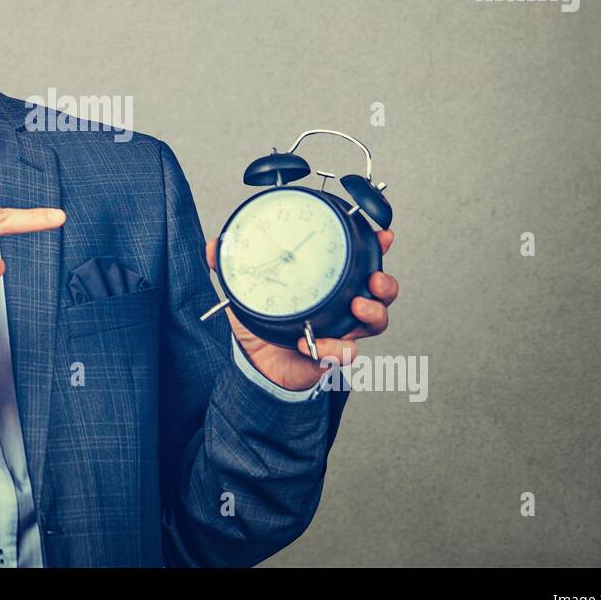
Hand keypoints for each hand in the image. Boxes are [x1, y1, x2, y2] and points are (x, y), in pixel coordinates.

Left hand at [205, 230, 398, 391]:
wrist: (254, 364)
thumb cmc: (258, 324)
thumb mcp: (245, 291)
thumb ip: (231, 267)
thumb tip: (214, 245)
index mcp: (328, 285)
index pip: (358, 261)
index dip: (375, 247)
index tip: (382, 234)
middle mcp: (341, 306)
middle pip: (380, 292)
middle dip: (386, 283)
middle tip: (375, 279)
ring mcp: (341, 331)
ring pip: (375, 321)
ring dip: (374, 312)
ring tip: (359, 306)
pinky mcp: (332, 356)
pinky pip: (345, 352)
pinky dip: (334, 348)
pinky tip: (316, 345)